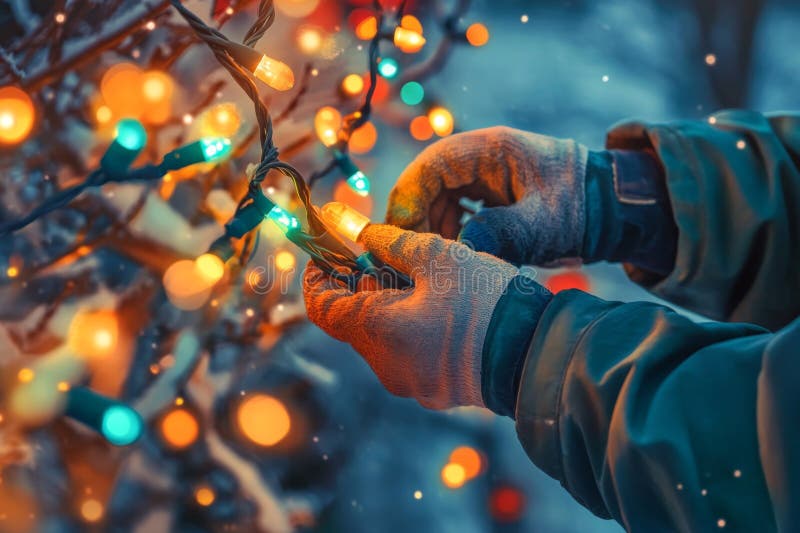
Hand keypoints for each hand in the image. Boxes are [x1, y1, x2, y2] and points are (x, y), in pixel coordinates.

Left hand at [303, 224, 519, 409]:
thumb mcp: (437, 256)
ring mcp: (410, 383)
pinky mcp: (435, 390)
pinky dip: (410, 327)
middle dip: (362, 285)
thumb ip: (385, 239)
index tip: (330, 251)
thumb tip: (342, 219)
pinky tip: (442, 306)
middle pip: (352, 320)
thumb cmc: (486, 300)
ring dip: (388, 304)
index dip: (319, 276)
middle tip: (387, 254)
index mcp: (377, 332)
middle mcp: (384, 365)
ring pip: (381, 337)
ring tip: (423, 276)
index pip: (321, 306)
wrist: (539, 355)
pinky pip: (407, 354)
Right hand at [385, 126, 587, 264]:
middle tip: (410, 255)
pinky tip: (455, 253)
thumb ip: (500, 233)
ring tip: (436, 259)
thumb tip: (455, 249)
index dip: (408, 198)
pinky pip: (454, 208)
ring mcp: (484, 174)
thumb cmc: (583, 209)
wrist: (612, 207)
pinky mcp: (489, 192)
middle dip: (415, 217)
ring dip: (430, 226)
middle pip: (428, 181)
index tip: (399, 233)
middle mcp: (481, 156)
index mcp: (492, 149)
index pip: (432, 165)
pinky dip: (448, 230)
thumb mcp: (543, 225)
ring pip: (437, 197)